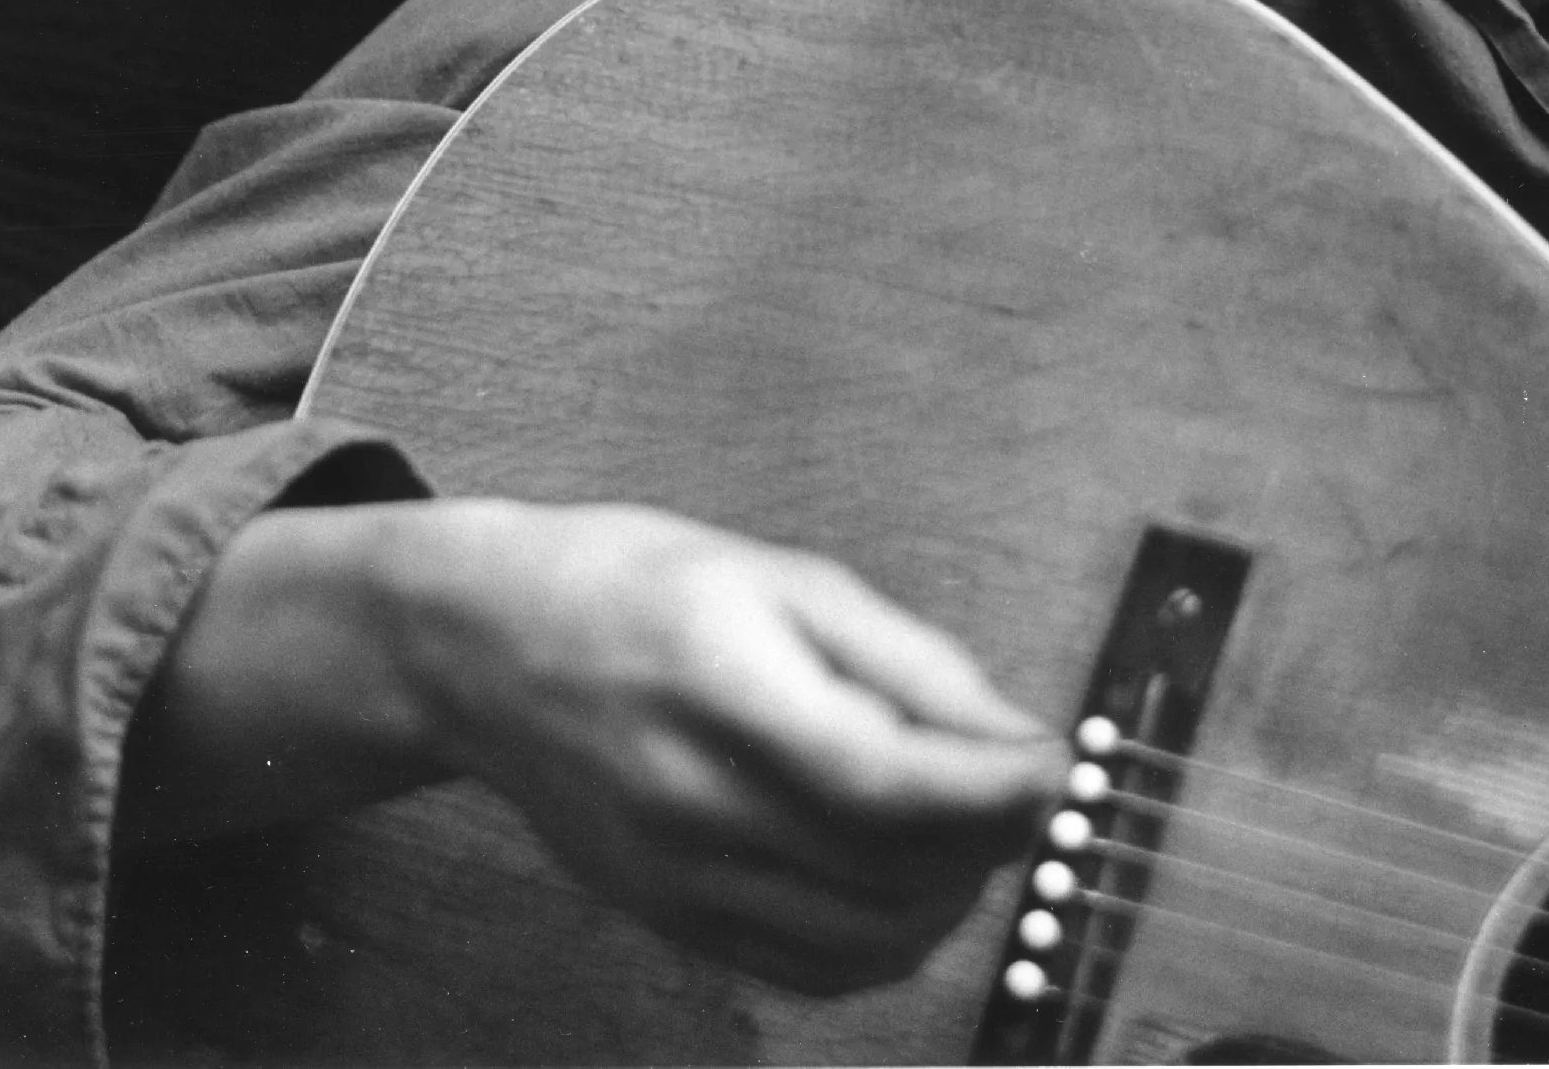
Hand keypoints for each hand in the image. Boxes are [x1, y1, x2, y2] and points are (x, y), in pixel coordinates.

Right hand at [128, 497, 1066, 995]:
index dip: (996, 790)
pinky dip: (887, 939)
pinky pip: (816, 971)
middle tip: (1017, 776)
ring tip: (958, 817)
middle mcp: (695, 805)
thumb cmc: (638, 585)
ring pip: (867, 943)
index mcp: (724, 693)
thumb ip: (907, 663)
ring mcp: (680, 882)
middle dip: (990, 837)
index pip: (887, 785)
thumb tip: (1015, 738)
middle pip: (892, 875)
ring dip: (950, 894)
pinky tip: (899, 871)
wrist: (487, 648)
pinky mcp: (676, 923)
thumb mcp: (783, 577)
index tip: (1060, 763)